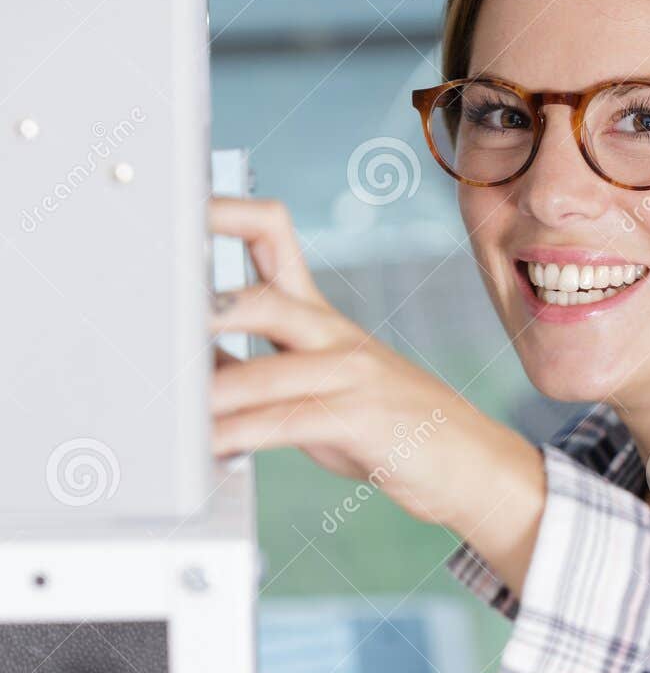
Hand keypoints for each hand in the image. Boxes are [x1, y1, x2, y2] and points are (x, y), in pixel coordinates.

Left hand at [208, 196, 545, 588]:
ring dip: (211, 396)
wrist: (471, 463)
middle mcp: (334, 334)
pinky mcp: (361, 419)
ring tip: (170, 413)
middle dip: (205, 306)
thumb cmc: (389, 427)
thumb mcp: (319, 388)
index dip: (221, 212)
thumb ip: (261, 369)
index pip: (271, 234)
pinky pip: (285, 423)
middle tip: (155, 321)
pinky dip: (240, 438)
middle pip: (265, 294)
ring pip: (267, 369)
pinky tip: (213, 450)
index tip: (172, 209)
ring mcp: (351, 374)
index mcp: (319, 316)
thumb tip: (184, 365)